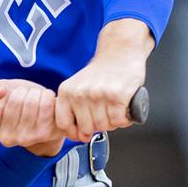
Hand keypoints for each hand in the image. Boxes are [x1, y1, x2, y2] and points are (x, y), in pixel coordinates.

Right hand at [0, 79, 66, 156]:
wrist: (47, 121)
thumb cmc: (21, 104)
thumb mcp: (2, 94)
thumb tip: (0, 91)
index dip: (4, 95)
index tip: (10, 95)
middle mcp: (7, 139)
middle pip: (14, 101)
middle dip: (22, 91)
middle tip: (26, 95)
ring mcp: (25, 139)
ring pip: (31, 102)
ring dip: (35, 92)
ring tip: (37, 97)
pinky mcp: (43, 134)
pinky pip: (45, 105)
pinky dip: (47, 96)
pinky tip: (47, 100)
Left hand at [54, 19, 152, 141]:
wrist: (119, 51)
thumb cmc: (101, 71)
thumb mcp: (78, 85)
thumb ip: (74, 108)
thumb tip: (79, 136)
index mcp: (67, 92)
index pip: (63, 124)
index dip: (74, 133)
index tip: (82, 133)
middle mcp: (80, 94)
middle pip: (87, 129)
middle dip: (98, 127)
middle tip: (105, 117)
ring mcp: (98, 95)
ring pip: (104, 126)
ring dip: (113, 123)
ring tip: (115, 111)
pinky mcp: (116, 97)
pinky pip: (118, 121)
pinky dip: (124, 120)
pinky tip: (124, 110)